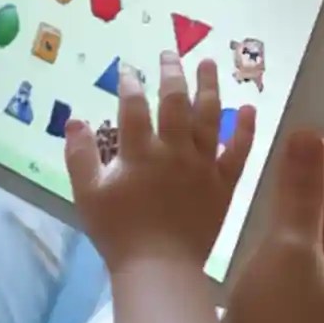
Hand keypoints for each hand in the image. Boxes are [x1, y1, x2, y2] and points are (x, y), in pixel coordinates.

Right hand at [63, 51, 257, 270]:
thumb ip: (79, 156)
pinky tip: (249, 108)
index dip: (129, 84)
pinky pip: (238, 151)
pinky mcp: (224, 183)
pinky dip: (245, 129)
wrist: (160, 268)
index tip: (128, 71)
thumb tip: (74, 119)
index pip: (133, 106)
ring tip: (209, 63)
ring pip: (209, 116)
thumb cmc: (120, 233)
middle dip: (171, 73)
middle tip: (170, 53)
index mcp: (139, 152)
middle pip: (174, 101)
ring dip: (209, 86)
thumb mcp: (88, 194)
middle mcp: (174, 150)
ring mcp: (202, 165)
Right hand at [223, 132, 323, 322]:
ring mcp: (311, 288)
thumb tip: (311, 133)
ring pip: (287, 230)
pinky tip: (229, 230)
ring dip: (262, 215)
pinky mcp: (281, 299)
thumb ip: (300, 192)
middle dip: (279, 192)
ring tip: (234, 200)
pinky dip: (252, 239)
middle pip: (311, 210)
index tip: (271, 143)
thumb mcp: (290, 250)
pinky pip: (270, 253)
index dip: (305, 169)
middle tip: (245, 174)